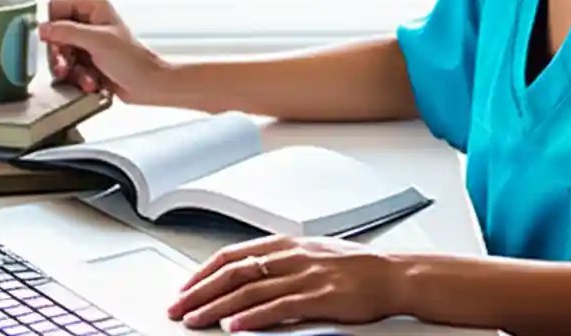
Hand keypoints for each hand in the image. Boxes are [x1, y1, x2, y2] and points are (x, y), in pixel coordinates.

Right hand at [37, 0, 168, 103]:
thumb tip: (42, 28)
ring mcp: (88, 44)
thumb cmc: (132, 60)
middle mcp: (89, 23)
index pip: (57, 8)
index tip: (51, 43)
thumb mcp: (97, 41)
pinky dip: (78, 78)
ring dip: (70, 70)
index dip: (51, 25)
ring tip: (84, 78)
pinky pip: (69, 68)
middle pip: (55, 35)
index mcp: (94, 9)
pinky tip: (91, 83)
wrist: (149, 86)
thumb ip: (67, 32)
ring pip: (60, 54)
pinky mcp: (88, 62)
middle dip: (59, 54)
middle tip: (64, 67)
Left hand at [166, 236, 403, 332]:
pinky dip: (252, 317)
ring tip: (195, 320)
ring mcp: (304, 276)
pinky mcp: (319, 298)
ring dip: (216, 306)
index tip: (184, 288)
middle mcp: (291, 256)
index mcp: (286, 244)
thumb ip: (281, 264)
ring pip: (249, 290)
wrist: (393, 275)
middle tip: (177, 308)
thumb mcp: (312, 255)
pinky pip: (278, 307)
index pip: (233, 255)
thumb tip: (248, 276)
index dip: (203, 271)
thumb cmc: (356, 268)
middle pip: (233, 272)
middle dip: (200, 291)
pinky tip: (234, 326)